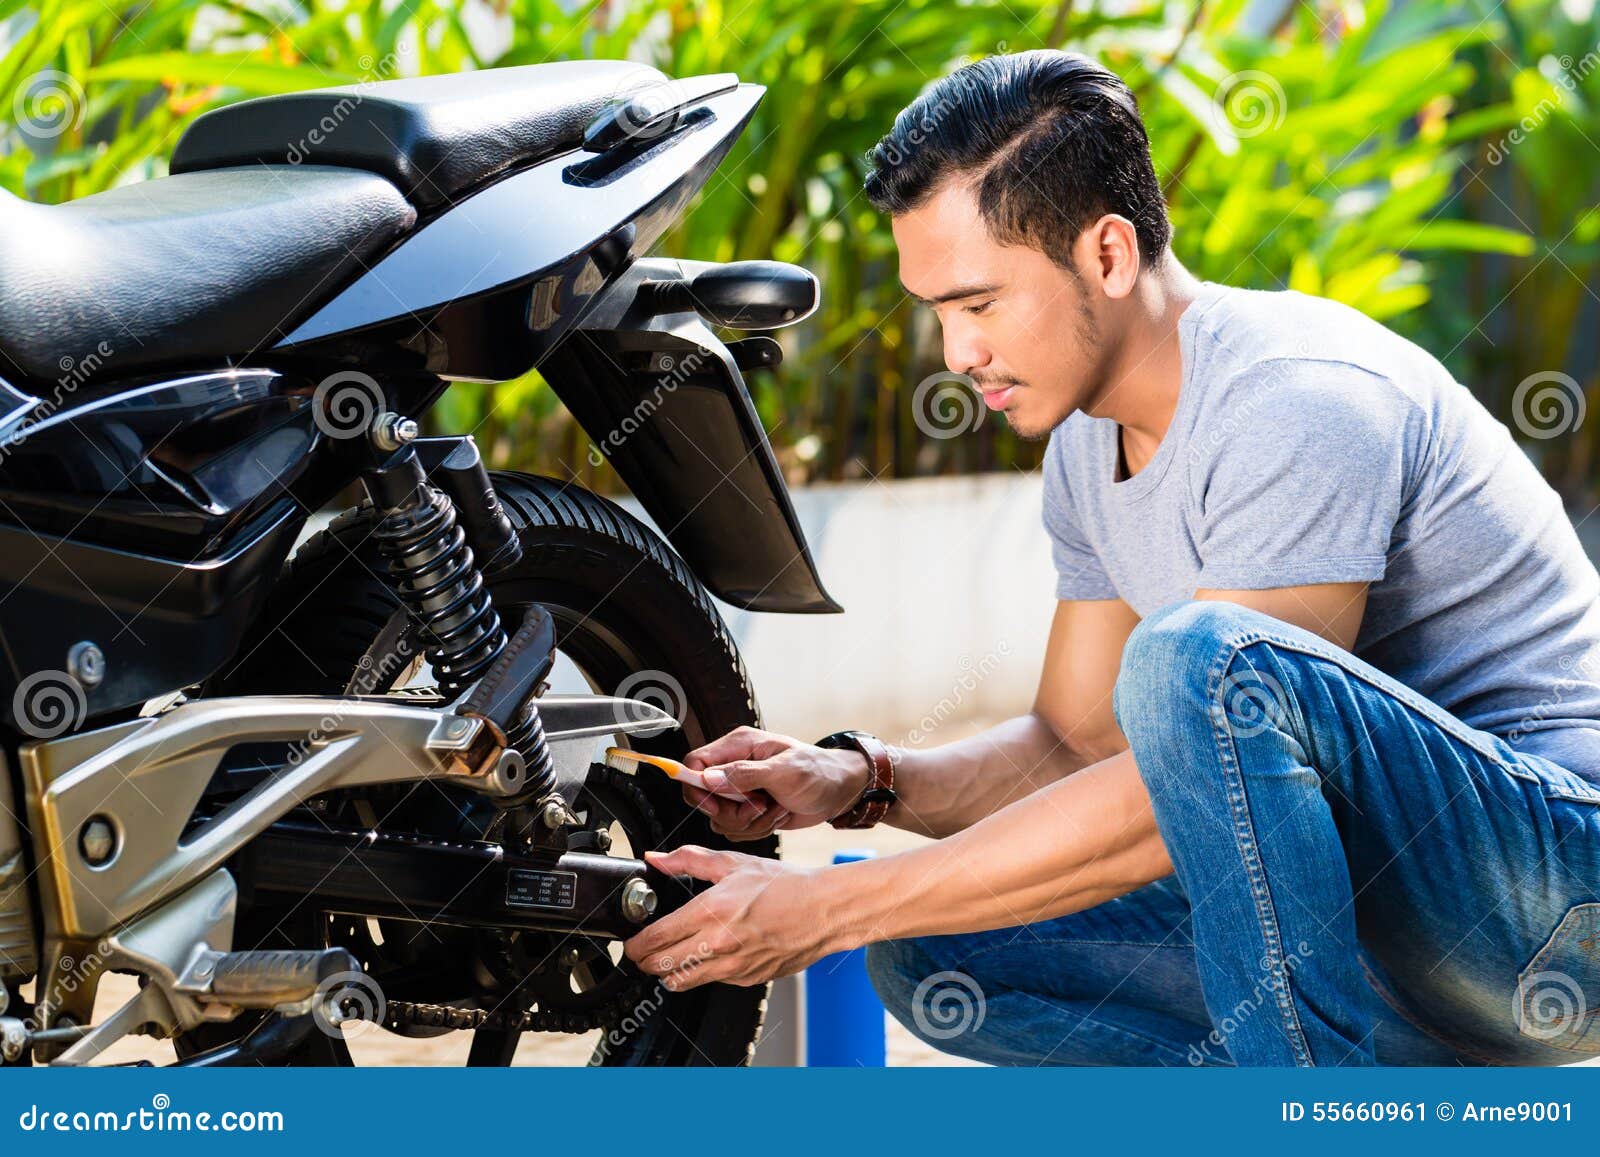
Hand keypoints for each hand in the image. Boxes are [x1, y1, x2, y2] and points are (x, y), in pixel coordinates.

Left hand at [623, 846, 839, 988]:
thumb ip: (688, 860)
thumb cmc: (784, 886)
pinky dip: (701, 972)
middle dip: (644, 961)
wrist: (822, 910)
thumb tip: (658, 859)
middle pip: (661, 967)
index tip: (631, 942)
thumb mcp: (732, 863)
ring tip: (669, 958)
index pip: (655, 940)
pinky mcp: (746, 979)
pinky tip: (707, 955)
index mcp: (710, 912)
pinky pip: (711, 981)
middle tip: (642, 952)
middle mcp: (718, 944)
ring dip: (668, 972)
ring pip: (681, 982)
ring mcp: (733, 967)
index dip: (634, 945)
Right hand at [679, 725, 871, 840]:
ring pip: (720, 819)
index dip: (697, 787)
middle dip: (732, 811)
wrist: (839, 791)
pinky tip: (777, 815)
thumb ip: (744, 774)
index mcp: (738, 746)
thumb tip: (709, 777)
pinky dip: (758, 829)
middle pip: (704, 797)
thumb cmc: (818, 772)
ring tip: (775, 808)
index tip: (718, 805)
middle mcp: (735, 767)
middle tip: (759, 805)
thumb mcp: (784, 771)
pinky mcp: (749, 810)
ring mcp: (741, 791)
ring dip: (750, 822)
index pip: (695, 763)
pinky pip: (736, 830)